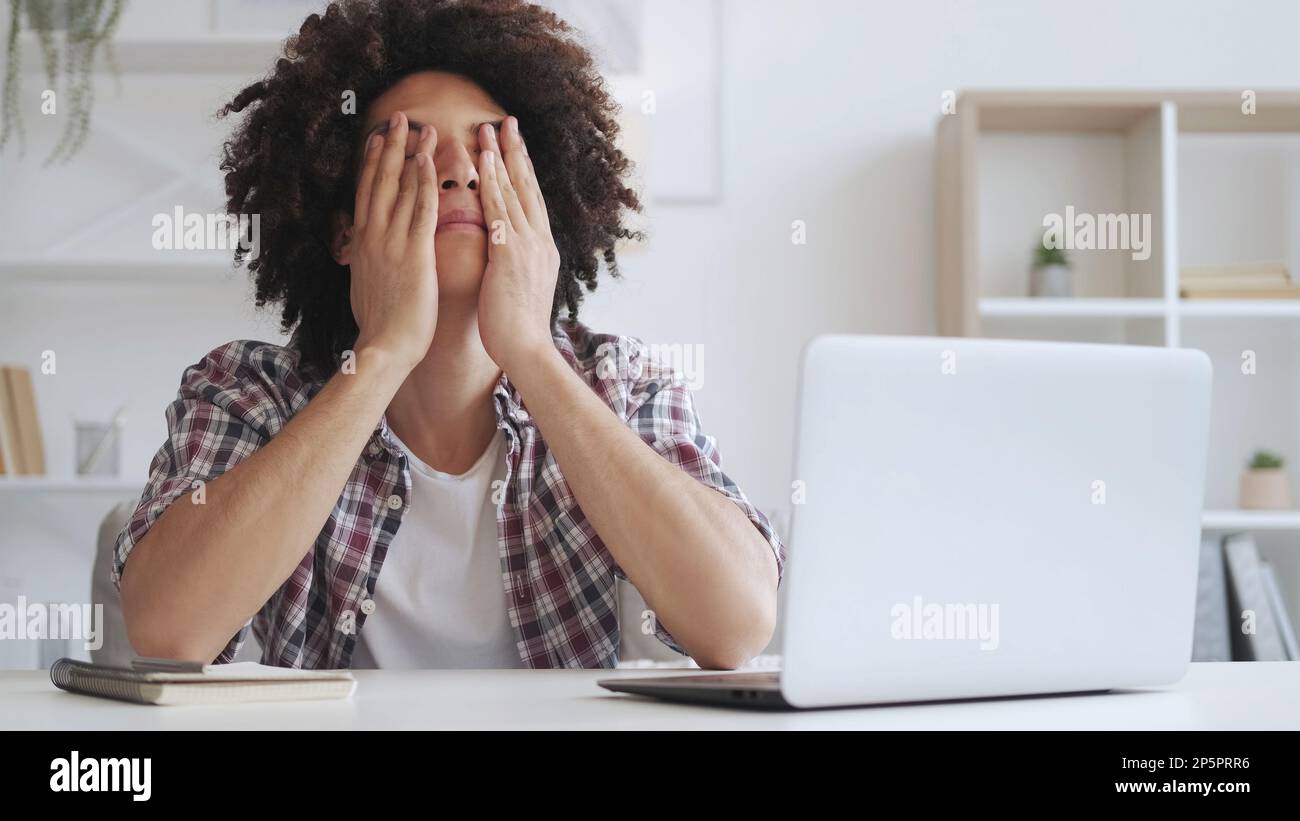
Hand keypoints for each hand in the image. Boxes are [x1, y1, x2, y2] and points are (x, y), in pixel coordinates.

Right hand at [349, 111, 439, 372]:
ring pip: (400, 188)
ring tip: (421, 127)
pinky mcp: (414, 252)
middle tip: (397, 118)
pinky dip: (424, 182)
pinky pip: (420, 209)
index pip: (366, 193)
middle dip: (388, 147)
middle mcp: (373, 236)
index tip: (376, 138)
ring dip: (411, 155)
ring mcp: (392, 242)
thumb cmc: (381, 326)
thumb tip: (366, 258)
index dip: (371, 163)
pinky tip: (429, 161)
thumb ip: (369, 265)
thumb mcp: (366, 287)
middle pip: (379, 181)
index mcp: (363, 244)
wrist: (385, 347)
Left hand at [475, 116, 561, 372]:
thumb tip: (508, 259)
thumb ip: (517, 268)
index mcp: (542, 250)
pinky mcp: (511, 254)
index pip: (531, 202)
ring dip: (502, 158)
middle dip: (517, 153)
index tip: (515, 148)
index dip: (523, 172)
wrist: (526, 350)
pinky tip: (485, 162)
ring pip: (515, 192)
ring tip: (490, 129)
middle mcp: (539, 241)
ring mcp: (528, 245)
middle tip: (508, 122)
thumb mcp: (521, 291)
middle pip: (528, 188)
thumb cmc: (518, 330)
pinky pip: (500, 210)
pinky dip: (494, 183)